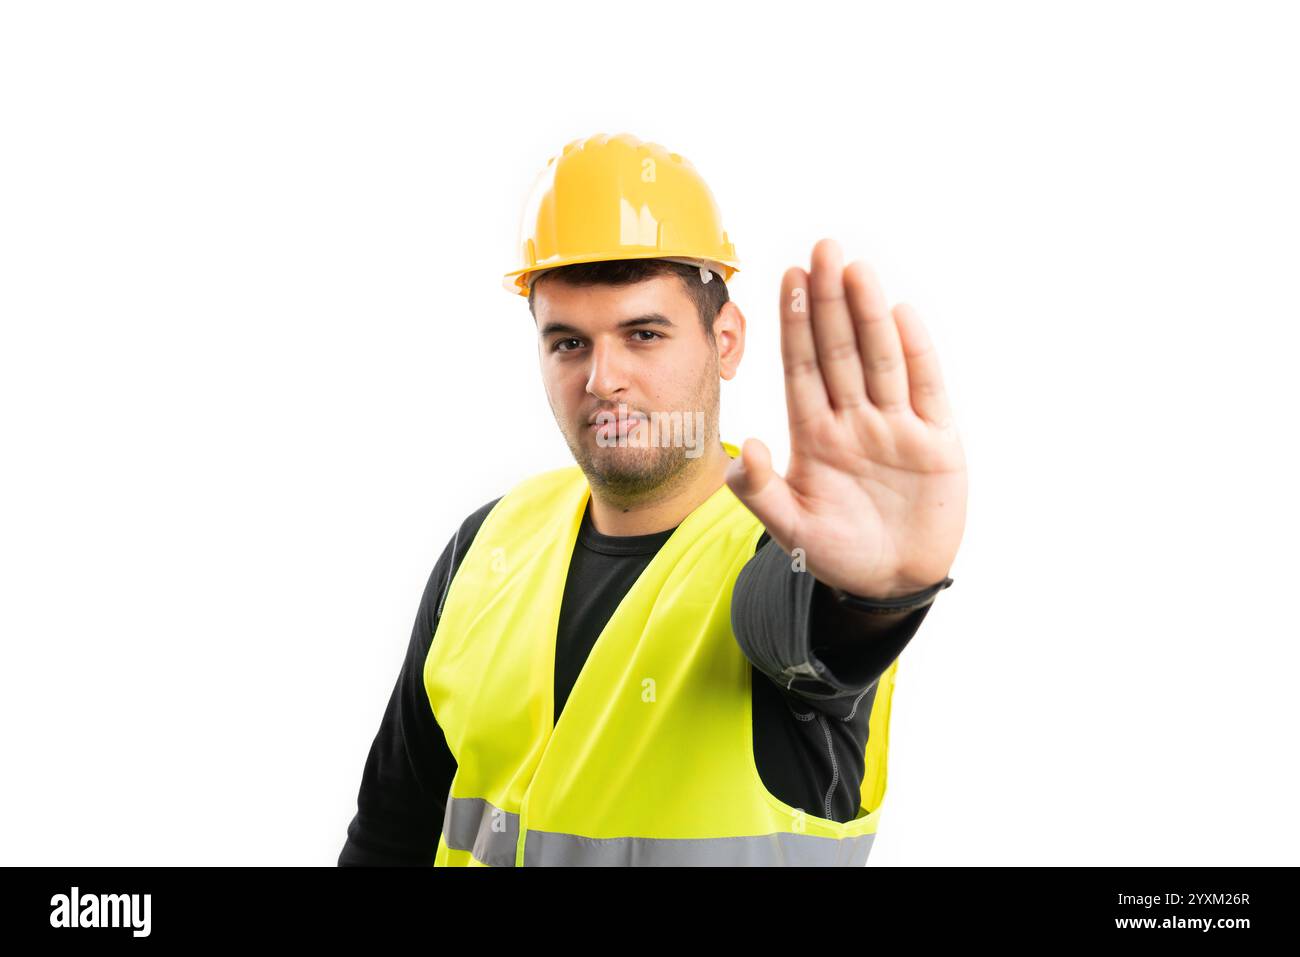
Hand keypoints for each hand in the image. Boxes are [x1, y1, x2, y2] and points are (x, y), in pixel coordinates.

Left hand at [725, 239, 966, 599]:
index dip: (795, 322)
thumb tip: (745, 450)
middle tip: (824, 248)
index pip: (802, 366)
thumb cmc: (837, 555)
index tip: (788, 275)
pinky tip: (902, 314)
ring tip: (856, 269)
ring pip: (880, 359)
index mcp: (815, 434)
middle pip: (840, 349)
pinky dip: (916, 353)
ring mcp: (895, 427)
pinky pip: (925, 389)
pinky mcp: (935, 442)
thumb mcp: (792, 528)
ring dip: (868, 314)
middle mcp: (854, 420)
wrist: (890, 584)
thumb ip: (762, 492)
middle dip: (830, 301)